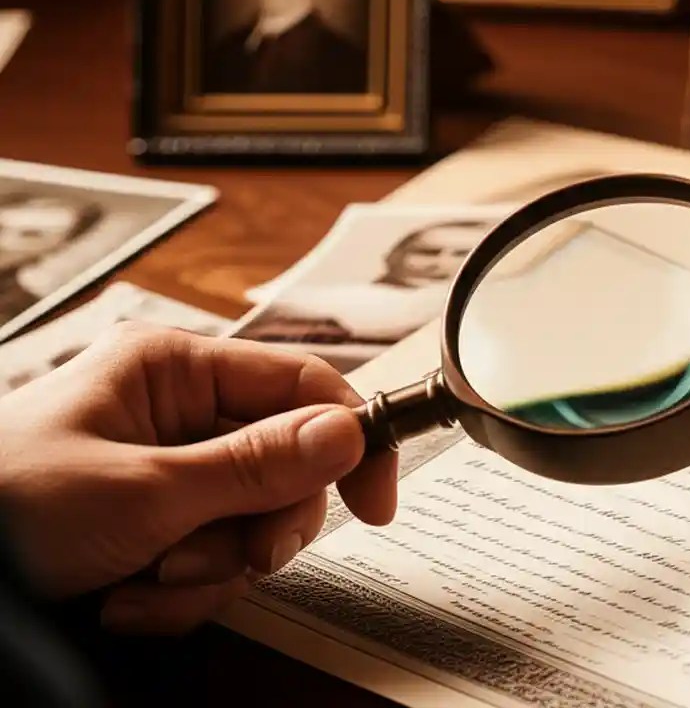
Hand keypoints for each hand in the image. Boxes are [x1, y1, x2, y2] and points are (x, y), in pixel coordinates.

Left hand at [0, 322, 397, 633]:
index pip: (302, 385)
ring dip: (212, 568)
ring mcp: (170, 472)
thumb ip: (256, 465)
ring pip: (255, 521)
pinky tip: (124, 599)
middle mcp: (180, 414)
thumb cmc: (9, 506)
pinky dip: (180, 593)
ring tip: (149, 580)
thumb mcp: (144, 490)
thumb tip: (349, 433)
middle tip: (243, 558)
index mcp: (176, 370)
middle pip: (288, 465)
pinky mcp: (157, 526)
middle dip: (262, 524)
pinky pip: (214, 560)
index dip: (350, 438)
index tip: (375, 501)